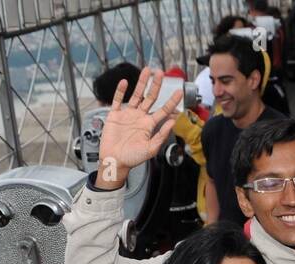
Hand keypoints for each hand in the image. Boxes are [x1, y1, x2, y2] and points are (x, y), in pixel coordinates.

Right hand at [97, 66, 181, 188]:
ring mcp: (127, 114)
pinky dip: (121, 91)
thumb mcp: (151, 149)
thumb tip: (173, 121)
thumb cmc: (133, 158)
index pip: (163, 110)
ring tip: (147, 70)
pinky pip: (118, 100)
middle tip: (161, 72)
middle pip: (150, 97)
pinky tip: (125, 82)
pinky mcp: (115, 115)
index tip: (179, 92)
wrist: (115, 161)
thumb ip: (162, 134)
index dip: (171, 101)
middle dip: (156, 85)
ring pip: (136, 95)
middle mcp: (140, 117)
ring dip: (141, 83)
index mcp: (149, 125)